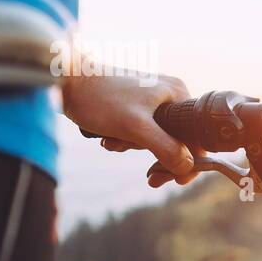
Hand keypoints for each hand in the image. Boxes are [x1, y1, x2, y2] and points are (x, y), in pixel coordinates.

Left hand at [61, 71, 201, 187]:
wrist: (64, 79)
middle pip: (178, 139)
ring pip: (157, 137)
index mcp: (179, 93)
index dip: (190, 162)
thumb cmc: (98, 99)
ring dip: (135, 147)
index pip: (197, 136)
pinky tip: (109, 138)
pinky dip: (127, 140)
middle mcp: (170, 93)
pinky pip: (141, 130)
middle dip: (157, 157)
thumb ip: (166, 148)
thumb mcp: (135, 128)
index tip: (175, 181)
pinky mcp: (135, 103)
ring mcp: (153, 98)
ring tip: (113, 142)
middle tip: (150, 178)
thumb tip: (187, 167)